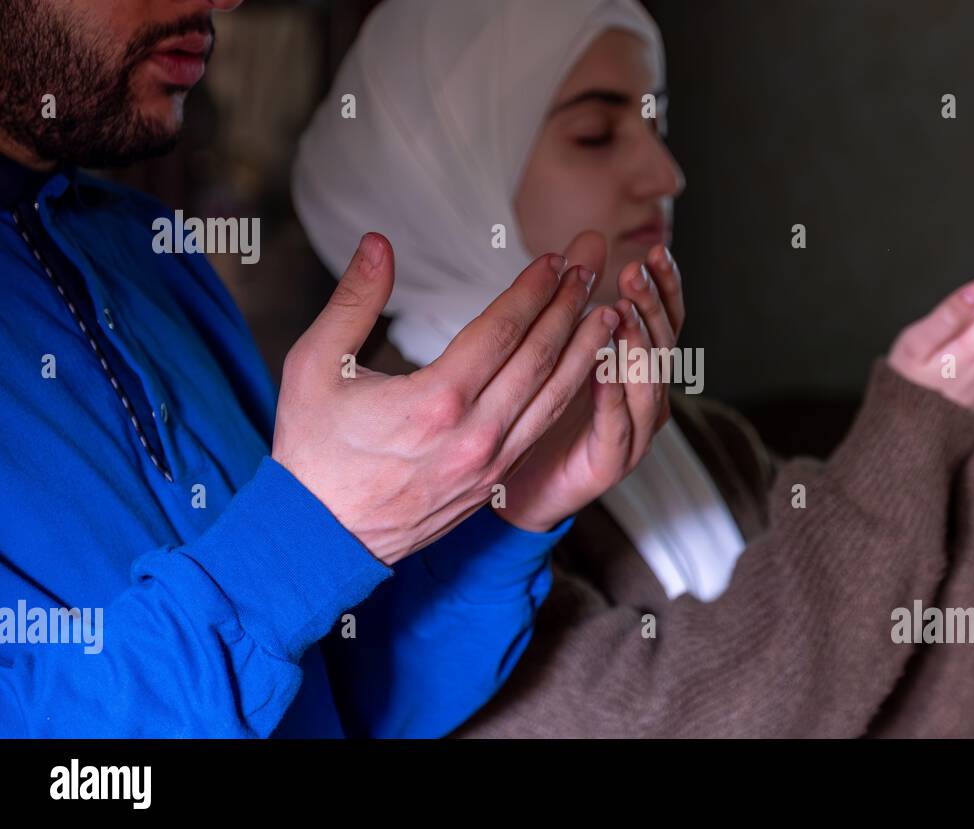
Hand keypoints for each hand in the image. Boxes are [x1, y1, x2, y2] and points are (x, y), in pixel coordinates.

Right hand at [271, 232, 619, 564]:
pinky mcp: (496, 483)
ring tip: (608, 316)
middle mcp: (474, 435)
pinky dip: (571, 395)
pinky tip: (585, 370)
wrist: (322, 538)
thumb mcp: (314, 366)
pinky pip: (544, 430)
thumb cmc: (313, 449)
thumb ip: (353, 302)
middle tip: (593, 271)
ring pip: (554, 399)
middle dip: (569, 309)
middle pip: (539, 360)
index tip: (556, 260)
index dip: (533, 291)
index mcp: (434, 402)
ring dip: (585, 353)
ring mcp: (491, 464)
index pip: (502, 331)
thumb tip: (378, 242)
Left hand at [496, 235, 684, 532]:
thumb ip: (577, 297)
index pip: (667, 322)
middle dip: (652, 307)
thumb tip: (588, 238)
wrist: (517, 486)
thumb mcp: (559, 345)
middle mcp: (646, 400)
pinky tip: (602, 368)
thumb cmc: (540, 410)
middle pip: (664, 349)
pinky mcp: (610, 465)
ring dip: (637, 347)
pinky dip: (613, 397)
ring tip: (622, 311)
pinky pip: (619, 428)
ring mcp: (634, 435)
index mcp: (639, 370)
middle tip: (634, 272)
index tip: (656, 251)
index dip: (666, 288)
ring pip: (648, 387)